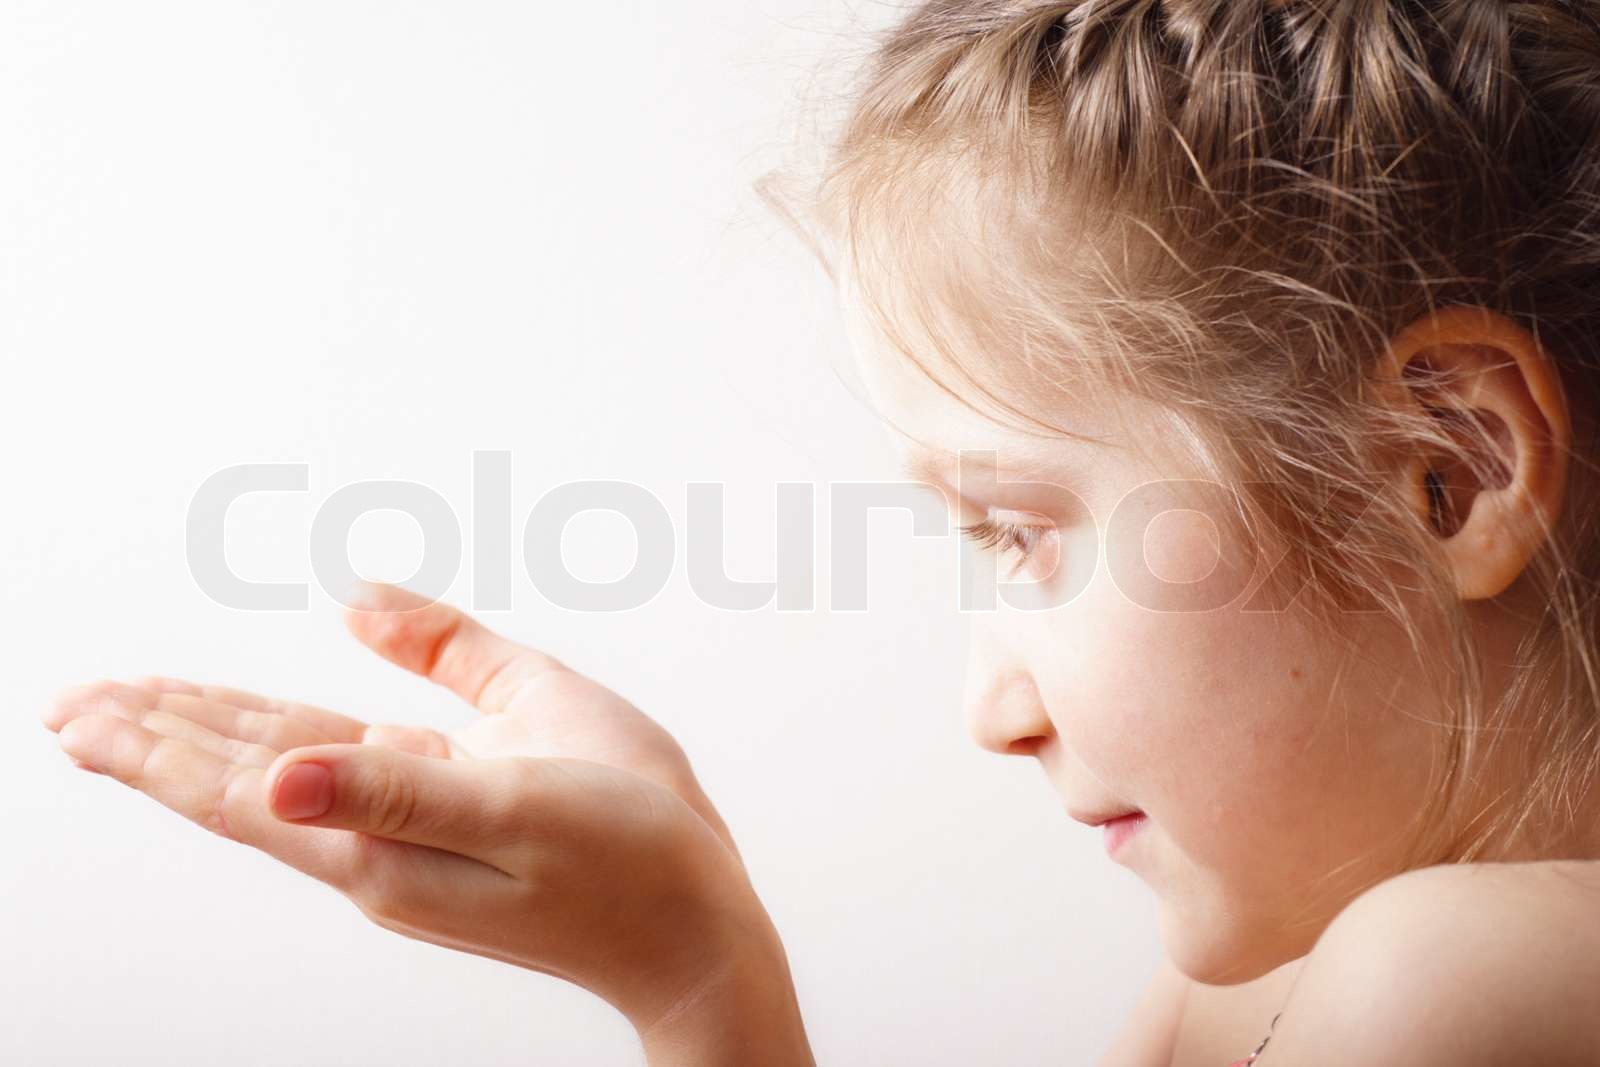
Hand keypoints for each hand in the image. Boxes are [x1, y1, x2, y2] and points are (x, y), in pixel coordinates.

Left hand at [41, 585, 811, 1063]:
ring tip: (138, 718)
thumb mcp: (522, 800)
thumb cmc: (633, 853)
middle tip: (72, 706)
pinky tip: (278, 734)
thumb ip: (398, 775)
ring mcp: (411, 841)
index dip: (158, 743)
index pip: (240, 784)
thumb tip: (279, 767)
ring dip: (211, 740)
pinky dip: (292, 741)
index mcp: (385, 843)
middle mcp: (380, 849)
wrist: (694, 927)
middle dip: (159, 737)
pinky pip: (348, 772)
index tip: (80, 712)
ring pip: (288, 775)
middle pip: (243, 780)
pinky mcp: (448, 827)